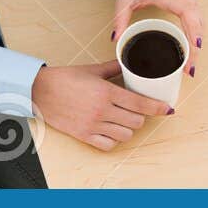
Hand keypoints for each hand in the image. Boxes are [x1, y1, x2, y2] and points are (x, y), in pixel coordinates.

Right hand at [32, 61, 170, 150]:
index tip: (167, 109)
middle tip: (139, 111)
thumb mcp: (92, 70)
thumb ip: (114, 67)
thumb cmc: (65, 78)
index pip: (140, 103)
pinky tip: (112, 132)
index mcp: (107, 92)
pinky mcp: (83, 135)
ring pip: (124, 135)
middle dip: (142, 117)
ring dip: (129, 129)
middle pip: (136, 121)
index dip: (157, 107)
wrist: (40, 90)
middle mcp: (102, 110)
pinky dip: (114, 140)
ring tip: (125, 121)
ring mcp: (92, 125)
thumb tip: (129, 62)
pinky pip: (107, 145)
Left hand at [113, 0, 203, 75]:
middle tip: (189, 69)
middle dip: (195, 48)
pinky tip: (191, 51)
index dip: (193, 33)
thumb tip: (115, 39)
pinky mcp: (190, 4)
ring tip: (190, 65)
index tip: (195, 49)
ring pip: (200, 25)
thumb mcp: (124, 0)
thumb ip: (120, 19)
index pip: (188, 15)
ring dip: (197, 45)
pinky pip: (198, 22)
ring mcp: (190, 0)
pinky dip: (197, 37)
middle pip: (198, 25)